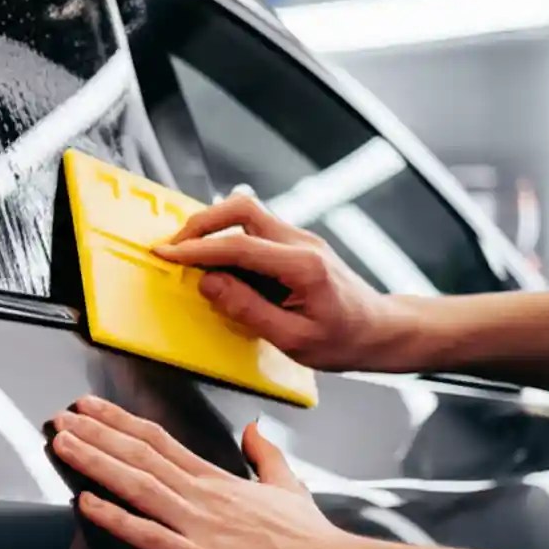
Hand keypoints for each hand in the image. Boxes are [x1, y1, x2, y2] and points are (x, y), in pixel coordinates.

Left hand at [49, 396, 360, 548]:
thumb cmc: (313, 544)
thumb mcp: (289, 487)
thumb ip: (265, 456)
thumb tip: (252, 429)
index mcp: (219, 480)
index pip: (160, 440)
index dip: (120, 422)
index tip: (92, 408)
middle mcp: (203, 496)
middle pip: (140, 454)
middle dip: (96, 434)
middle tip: (61, 415)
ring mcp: (198, 526)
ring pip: (137, 484)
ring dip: (95, 462)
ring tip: (63, 444)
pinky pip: (147, 535)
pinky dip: (115, 517)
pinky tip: (86, 502)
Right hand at [152, 196, 420, 371]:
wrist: (381, 330)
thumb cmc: (345, 339)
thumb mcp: (294, 339)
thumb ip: (248, 310)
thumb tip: (210, 284)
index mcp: (302, 266)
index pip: (239, 246)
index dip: (197, 249)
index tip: (167, 254)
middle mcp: (301, 242)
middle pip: (241, 208)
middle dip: (201, 222)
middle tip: (174, 245)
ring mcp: (299, 239)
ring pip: (247, 213)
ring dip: (214, 228)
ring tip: (190, 254)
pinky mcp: (295, 244)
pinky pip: (255, 229)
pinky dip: (229, 238)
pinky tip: (218, 262)